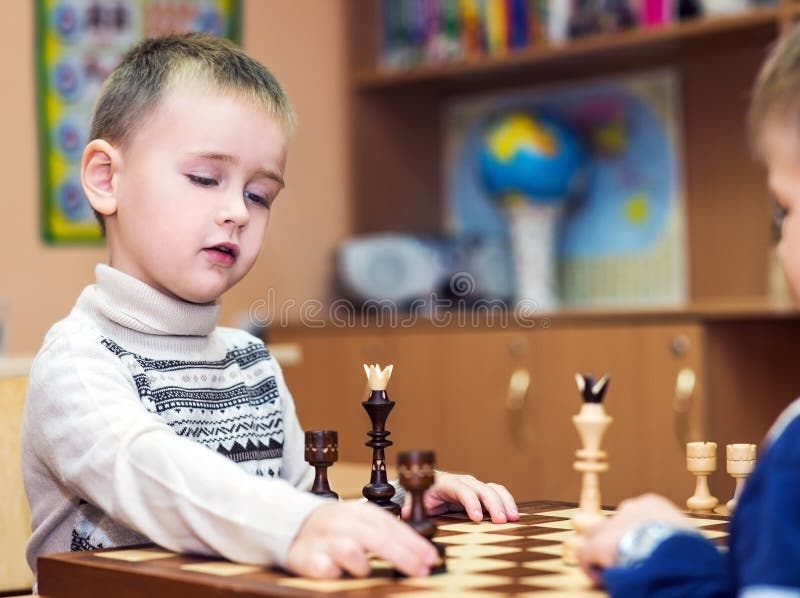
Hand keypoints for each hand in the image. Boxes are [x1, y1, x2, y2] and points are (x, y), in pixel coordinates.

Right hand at [286, 500, 438, 578]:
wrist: (292, 524)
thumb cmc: (336, 527)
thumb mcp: (361, 522)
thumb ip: (386, 533)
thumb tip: (421, 552)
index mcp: (359, 512)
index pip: (392, 526)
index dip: (414, 543)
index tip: (432, 559)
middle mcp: (343, 522)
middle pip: (377, 538)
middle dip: (403, 556)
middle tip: (420, 571)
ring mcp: (324, 539)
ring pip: (350, 550)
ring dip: (363, 564)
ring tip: (367, 571)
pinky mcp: (305, 556)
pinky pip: (323, 567)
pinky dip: (332, 571)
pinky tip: (336, 573)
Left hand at [403, 471, 518, 523]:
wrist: (426, 490)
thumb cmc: (421, 499)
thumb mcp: (415, 504)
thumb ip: (412, 510)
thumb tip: (405, 517)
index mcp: (443, 483)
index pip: (459, 489)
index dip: (470, 501)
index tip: (477, 517)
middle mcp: (461, 482)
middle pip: (480, 488)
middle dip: (492, 503)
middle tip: (501, 521)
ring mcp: (473, 486)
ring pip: (492, 488)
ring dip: (504, 502)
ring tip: (513, 518)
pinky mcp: (480, 493)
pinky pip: (497, 493)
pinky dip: (507, 502)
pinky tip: (514, 515)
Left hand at [578, 493, 691, 581]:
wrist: (677, 558)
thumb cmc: (692, 551)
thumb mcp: (690, 537)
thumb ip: (677, 538)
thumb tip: (682, 554)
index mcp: (654, 505)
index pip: (637, 516)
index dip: (638, 534)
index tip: (646, 551)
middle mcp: (630, 508)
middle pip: (615, 524)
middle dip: (619, 541)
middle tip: (630, 562)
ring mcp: (612, 524)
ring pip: (597, 536)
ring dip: (603, 554)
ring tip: (617, 572)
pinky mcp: (599, 544)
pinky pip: (586, 554)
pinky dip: (592, 568)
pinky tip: (603, 579)